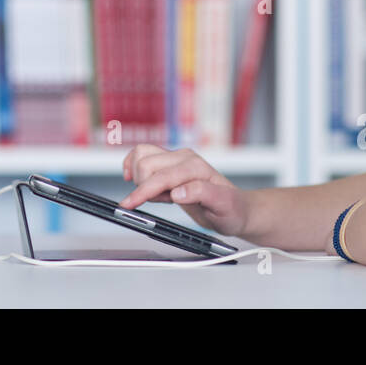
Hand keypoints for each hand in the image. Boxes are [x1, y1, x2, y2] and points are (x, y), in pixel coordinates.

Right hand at [118, 145, 249, 238]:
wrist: (236, 208)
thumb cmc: (231, 208)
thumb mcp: (222, 206)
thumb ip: (202, 194)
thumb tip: (178, 192)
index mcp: (195, 167)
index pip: (160, 177)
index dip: (142, 192)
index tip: (129, 205)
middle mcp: (184, 158)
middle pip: (146, 163)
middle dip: (142, 186)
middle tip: (159, 202)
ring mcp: (176, 159)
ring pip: (141, 155)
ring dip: (139, 178)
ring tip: (156, 195)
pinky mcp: (170, 163)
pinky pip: (143, 155)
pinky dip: (134, 166)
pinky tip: (140, 183)